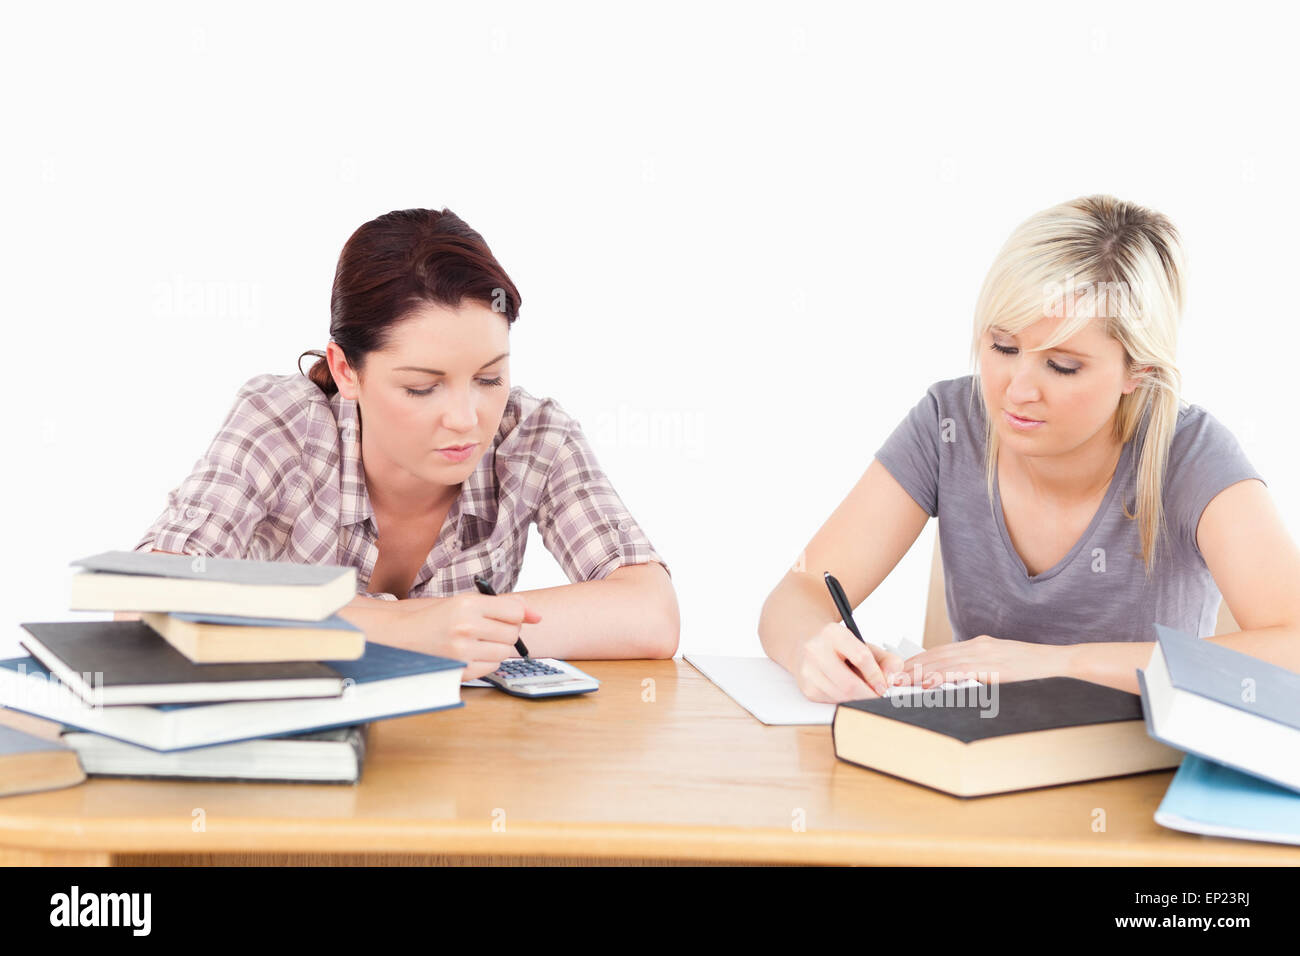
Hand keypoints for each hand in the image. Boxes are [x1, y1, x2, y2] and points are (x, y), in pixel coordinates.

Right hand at [405, 593, 542, 679]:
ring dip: (497, 648)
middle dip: (506, 632)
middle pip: (513, 633)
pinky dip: (487, 662)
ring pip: (505, 652)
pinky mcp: (459, 671)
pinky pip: (492, 668)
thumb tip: (537, 616)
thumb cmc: (437, 619)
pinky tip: (472, 655)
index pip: (514, 611)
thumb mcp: (466, 603)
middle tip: (487, 630)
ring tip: (478, 642)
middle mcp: (465, 626)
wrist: (402, 637)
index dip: (515, 615)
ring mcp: (462, 651)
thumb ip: (503, 606)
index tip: (505, 617)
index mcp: (467, 604)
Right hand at [792, 621, 905, 702]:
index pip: (861, 657)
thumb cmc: (839, 647)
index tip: (885, 686)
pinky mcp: (806, 687)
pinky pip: (832, 702)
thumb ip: (886, 659)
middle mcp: (816, 650)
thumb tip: (895, 677)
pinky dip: (844, 701)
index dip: (877, 675)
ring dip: (857, 700)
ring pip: (841, 696)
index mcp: (833, 633)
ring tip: (863, 692)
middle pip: (849, 683)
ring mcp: (808, 670)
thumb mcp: (863, 645)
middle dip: (869, 695)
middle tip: (879, 697)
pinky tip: (846, 692)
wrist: (806, 644)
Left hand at [896, 634, 1067, 687]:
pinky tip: (927, 683)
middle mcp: (978, 647)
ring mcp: (985, 655)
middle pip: (937, 656)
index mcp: (979, 645)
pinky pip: (961, 672)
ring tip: (900, 682)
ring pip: (943, 663)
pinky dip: (941, 677)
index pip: (941, 652)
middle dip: (912, 667)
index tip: (901, 670)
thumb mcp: (1003, 666)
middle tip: (891, 678)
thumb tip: (963, 682)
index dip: (919, 661)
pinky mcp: (992, 667)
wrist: (1060, 663)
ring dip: (919, 673)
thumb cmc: (1035, 669)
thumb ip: (982, 670)